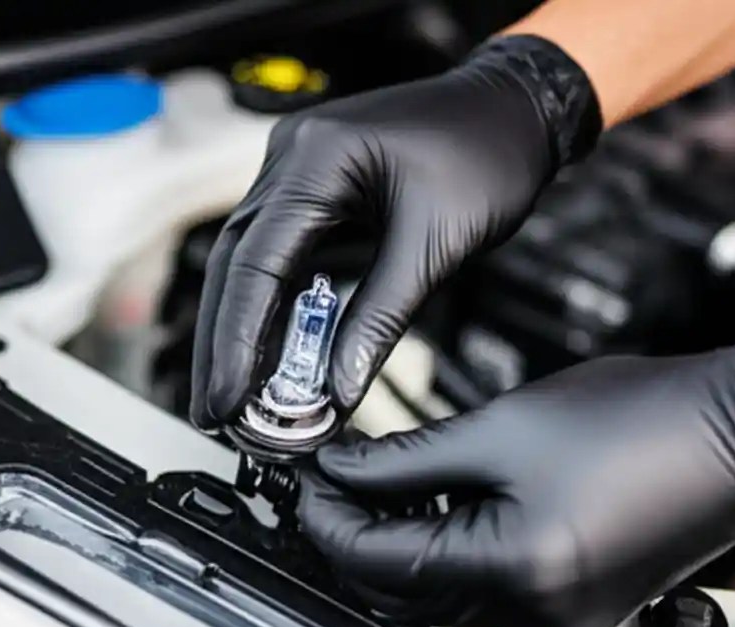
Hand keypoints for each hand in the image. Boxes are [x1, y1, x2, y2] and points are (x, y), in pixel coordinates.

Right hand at [190, 36, 600, 429]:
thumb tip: (340, 388)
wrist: (517, 106)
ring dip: (242, 327)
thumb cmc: (489, 153)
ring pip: (248, 259)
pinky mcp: (314, 182)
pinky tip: (271, 349)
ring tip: (235, 395)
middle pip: (234, 263)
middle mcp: (291, 155)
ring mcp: (296, 165)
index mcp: (316, 158)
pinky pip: (278, 249)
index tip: (228, 398)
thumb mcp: (436, 244)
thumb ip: (379, 319)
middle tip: (217, 411)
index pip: (255, 262)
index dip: (236, 339)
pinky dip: (274, 303)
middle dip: (223, 343)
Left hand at [298, 341, 734, 626]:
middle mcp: (535, 613)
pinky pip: (486, 591)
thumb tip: (341, 470)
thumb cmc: (642, 419)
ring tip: (377, 484)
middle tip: (332, 482)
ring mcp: (559, 617)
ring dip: (401, 545)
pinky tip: (435, 503)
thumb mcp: (502, 426)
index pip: (379, 562)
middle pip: (404, 592)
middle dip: (356, 537)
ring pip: (442, 597)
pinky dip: (449, 550)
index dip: (329, 519)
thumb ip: (406, 456)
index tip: (311, 478)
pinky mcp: (575, 603)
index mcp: (512, 568)